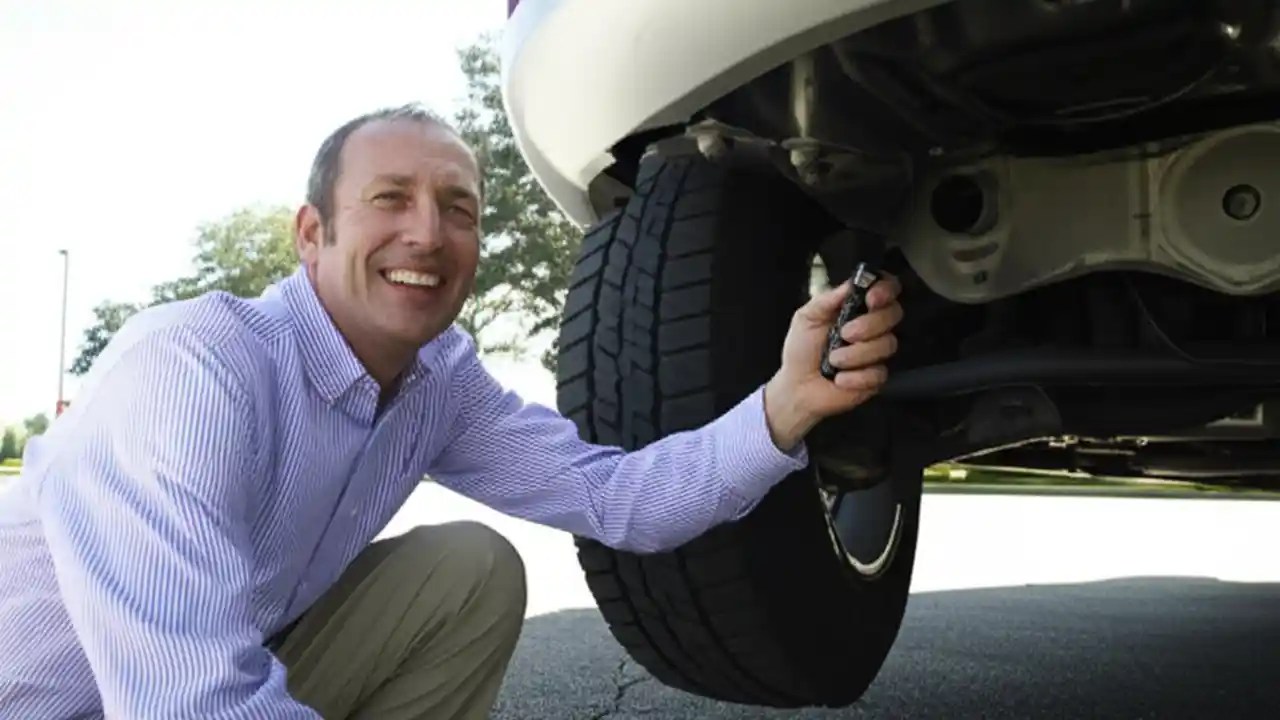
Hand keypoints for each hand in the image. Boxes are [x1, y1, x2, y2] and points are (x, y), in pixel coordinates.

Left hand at [764, 273, 902, 450]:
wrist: (796, 386)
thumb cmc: (801, 349)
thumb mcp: (806, 317)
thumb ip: (828, 298)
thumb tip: (852, 283)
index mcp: (857, 308)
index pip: (886, 289)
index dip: (885, 290)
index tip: (871, 298)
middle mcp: (872, 327)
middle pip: (894, 313)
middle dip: (870, 323)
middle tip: (844, 334)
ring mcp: (876, 352)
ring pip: (887, 344)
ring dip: (856, 353)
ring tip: (833, 360)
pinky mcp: (876, 378)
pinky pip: (879, 373)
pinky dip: (855, 377)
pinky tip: (839, 379)